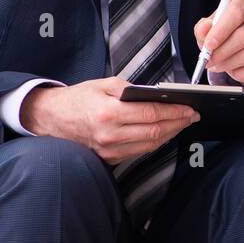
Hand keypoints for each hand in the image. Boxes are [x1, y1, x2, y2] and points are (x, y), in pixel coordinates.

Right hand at [21, 77, 199, 164]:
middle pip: (155, 132)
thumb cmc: (78, 98)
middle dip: (178, 123)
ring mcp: (109, 150)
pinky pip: (139, 151)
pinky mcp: (109, 158)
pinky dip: (156, 142)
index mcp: (109, 113)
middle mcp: (110, 135)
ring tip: (183, 123)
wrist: (50, 119)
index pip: (151, 115)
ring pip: (150, 145)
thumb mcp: (102, 84)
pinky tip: (165, 132)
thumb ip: (130, 89)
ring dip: (171, 134)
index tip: (190, 107)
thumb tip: (156, 95)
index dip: (175, 112)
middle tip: (193, 115)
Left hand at [192, 0, 243, 86]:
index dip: (221, 31)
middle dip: (222, 52)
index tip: (208, 46)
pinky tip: (233, 70)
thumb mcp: (210, 26)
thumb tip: (204, 30)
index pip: (236, 12)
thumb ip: (203, 28)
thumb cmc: (225, 30)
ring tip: (218, 66)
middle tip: (209, 61)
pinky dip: (242, 73)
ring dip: (230, 64)